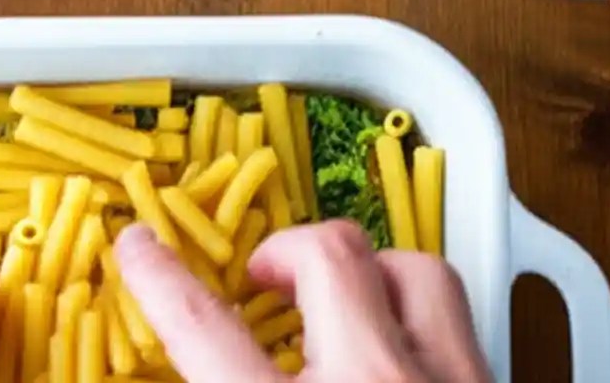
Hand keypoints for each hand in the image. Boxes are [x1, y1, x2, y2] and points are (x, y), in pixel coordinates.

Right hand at [115, 220, 491, 381]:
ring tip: (347, 301)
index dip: (161, 280)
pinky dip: (426, 322)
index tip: (138, 246)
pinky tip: (405, 357)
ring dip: (373, 273)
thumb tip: (208, 362)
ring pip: (418, 271)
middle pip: (329, 256)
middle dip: (289, 252)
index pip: (205, 331)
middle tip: (268, 280)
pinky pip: (470, 328)